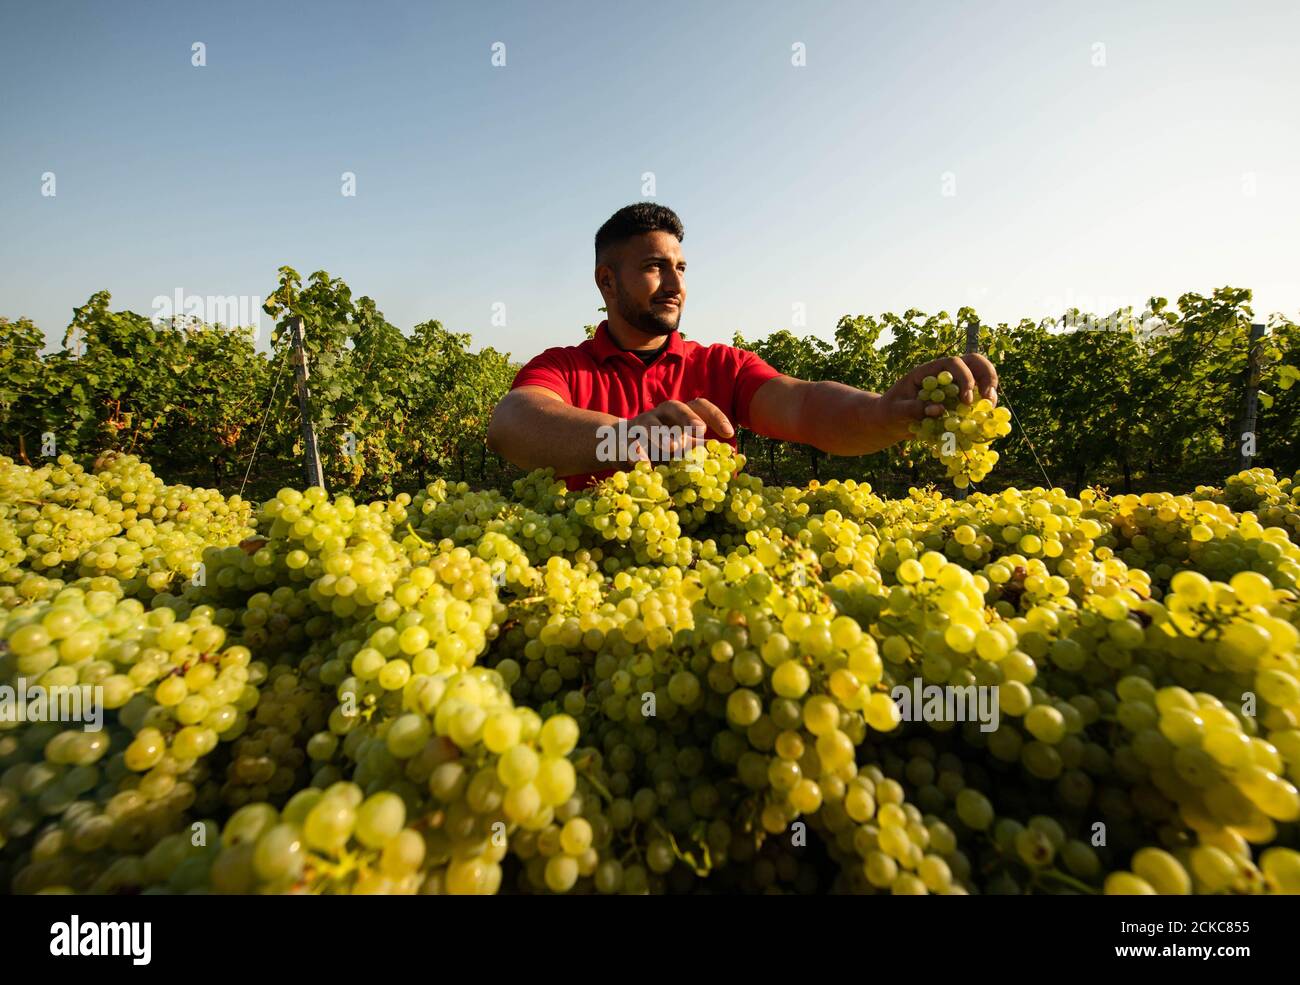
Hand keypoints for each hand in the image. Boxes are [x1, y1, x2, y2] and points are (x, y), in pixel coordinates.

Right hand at [625, 398, 733, 461]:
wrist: (619, 443)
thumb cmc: (657, 444)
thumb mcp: (680, 444)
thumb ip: (699, 447)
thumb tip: (731, 455)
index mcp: (679, 413)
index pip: (700, 406)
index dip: (716, 416)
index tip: (729, 433)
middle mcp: (662, 413)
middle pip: (676, 407)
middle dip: (688, 417)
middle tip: (700, 430)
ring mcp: (642, 423)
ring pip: (652, 424)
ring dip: (662, 435)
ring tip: (672, 447)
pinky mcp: (625, 437)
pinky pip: (631, 443)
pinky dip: (637, 452)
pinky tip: (644, 462)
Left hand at [872, 353, 999, 444]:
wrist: (890, 421)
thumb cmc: (890, 412)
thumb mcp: (895, 411)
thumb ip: (913, 409)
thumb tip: (939, 410)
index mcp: (929, 370)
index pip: (953, 363)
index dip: (964, 378)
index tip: (967, 400)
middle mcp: (945, 374)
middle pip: (974, 362)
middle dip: (987, 376)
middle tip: (988, 398)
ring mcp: (955, 385)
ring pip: (981, 376)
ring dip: (990, 390)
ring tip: (990, 408)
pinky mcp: (958, 399)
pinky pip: (977, 397)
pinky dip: (984, 406)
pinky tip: (986, 419)